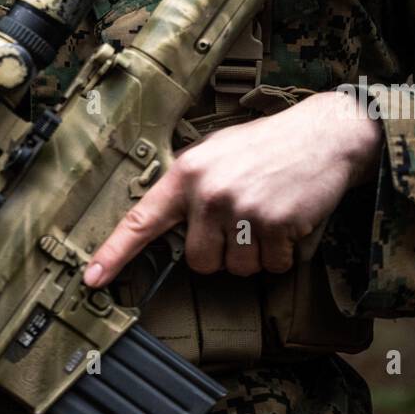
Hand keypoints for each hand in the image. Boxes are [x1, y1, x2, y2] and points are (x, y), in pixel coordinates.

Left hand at [83, 89, 382, 285]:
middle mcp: (209, 192)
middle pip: (200, 262)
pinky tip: (287, 221)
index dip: (114, 252)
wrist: (323, 135)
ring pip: (237, 270)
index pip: (142, 219)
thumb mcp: (216, 153)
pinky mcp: (276, 224)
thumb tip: (168, 223)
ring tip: (267, 215)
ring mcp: (243, 208)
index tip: (92, 278)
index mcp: (188, 172)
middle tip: (241, 222)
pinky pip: (272, 266)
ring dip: (255, 255)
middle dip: (221, 253)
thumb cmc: (266, 145)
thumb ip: (190, 186)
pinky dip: (282, 254)